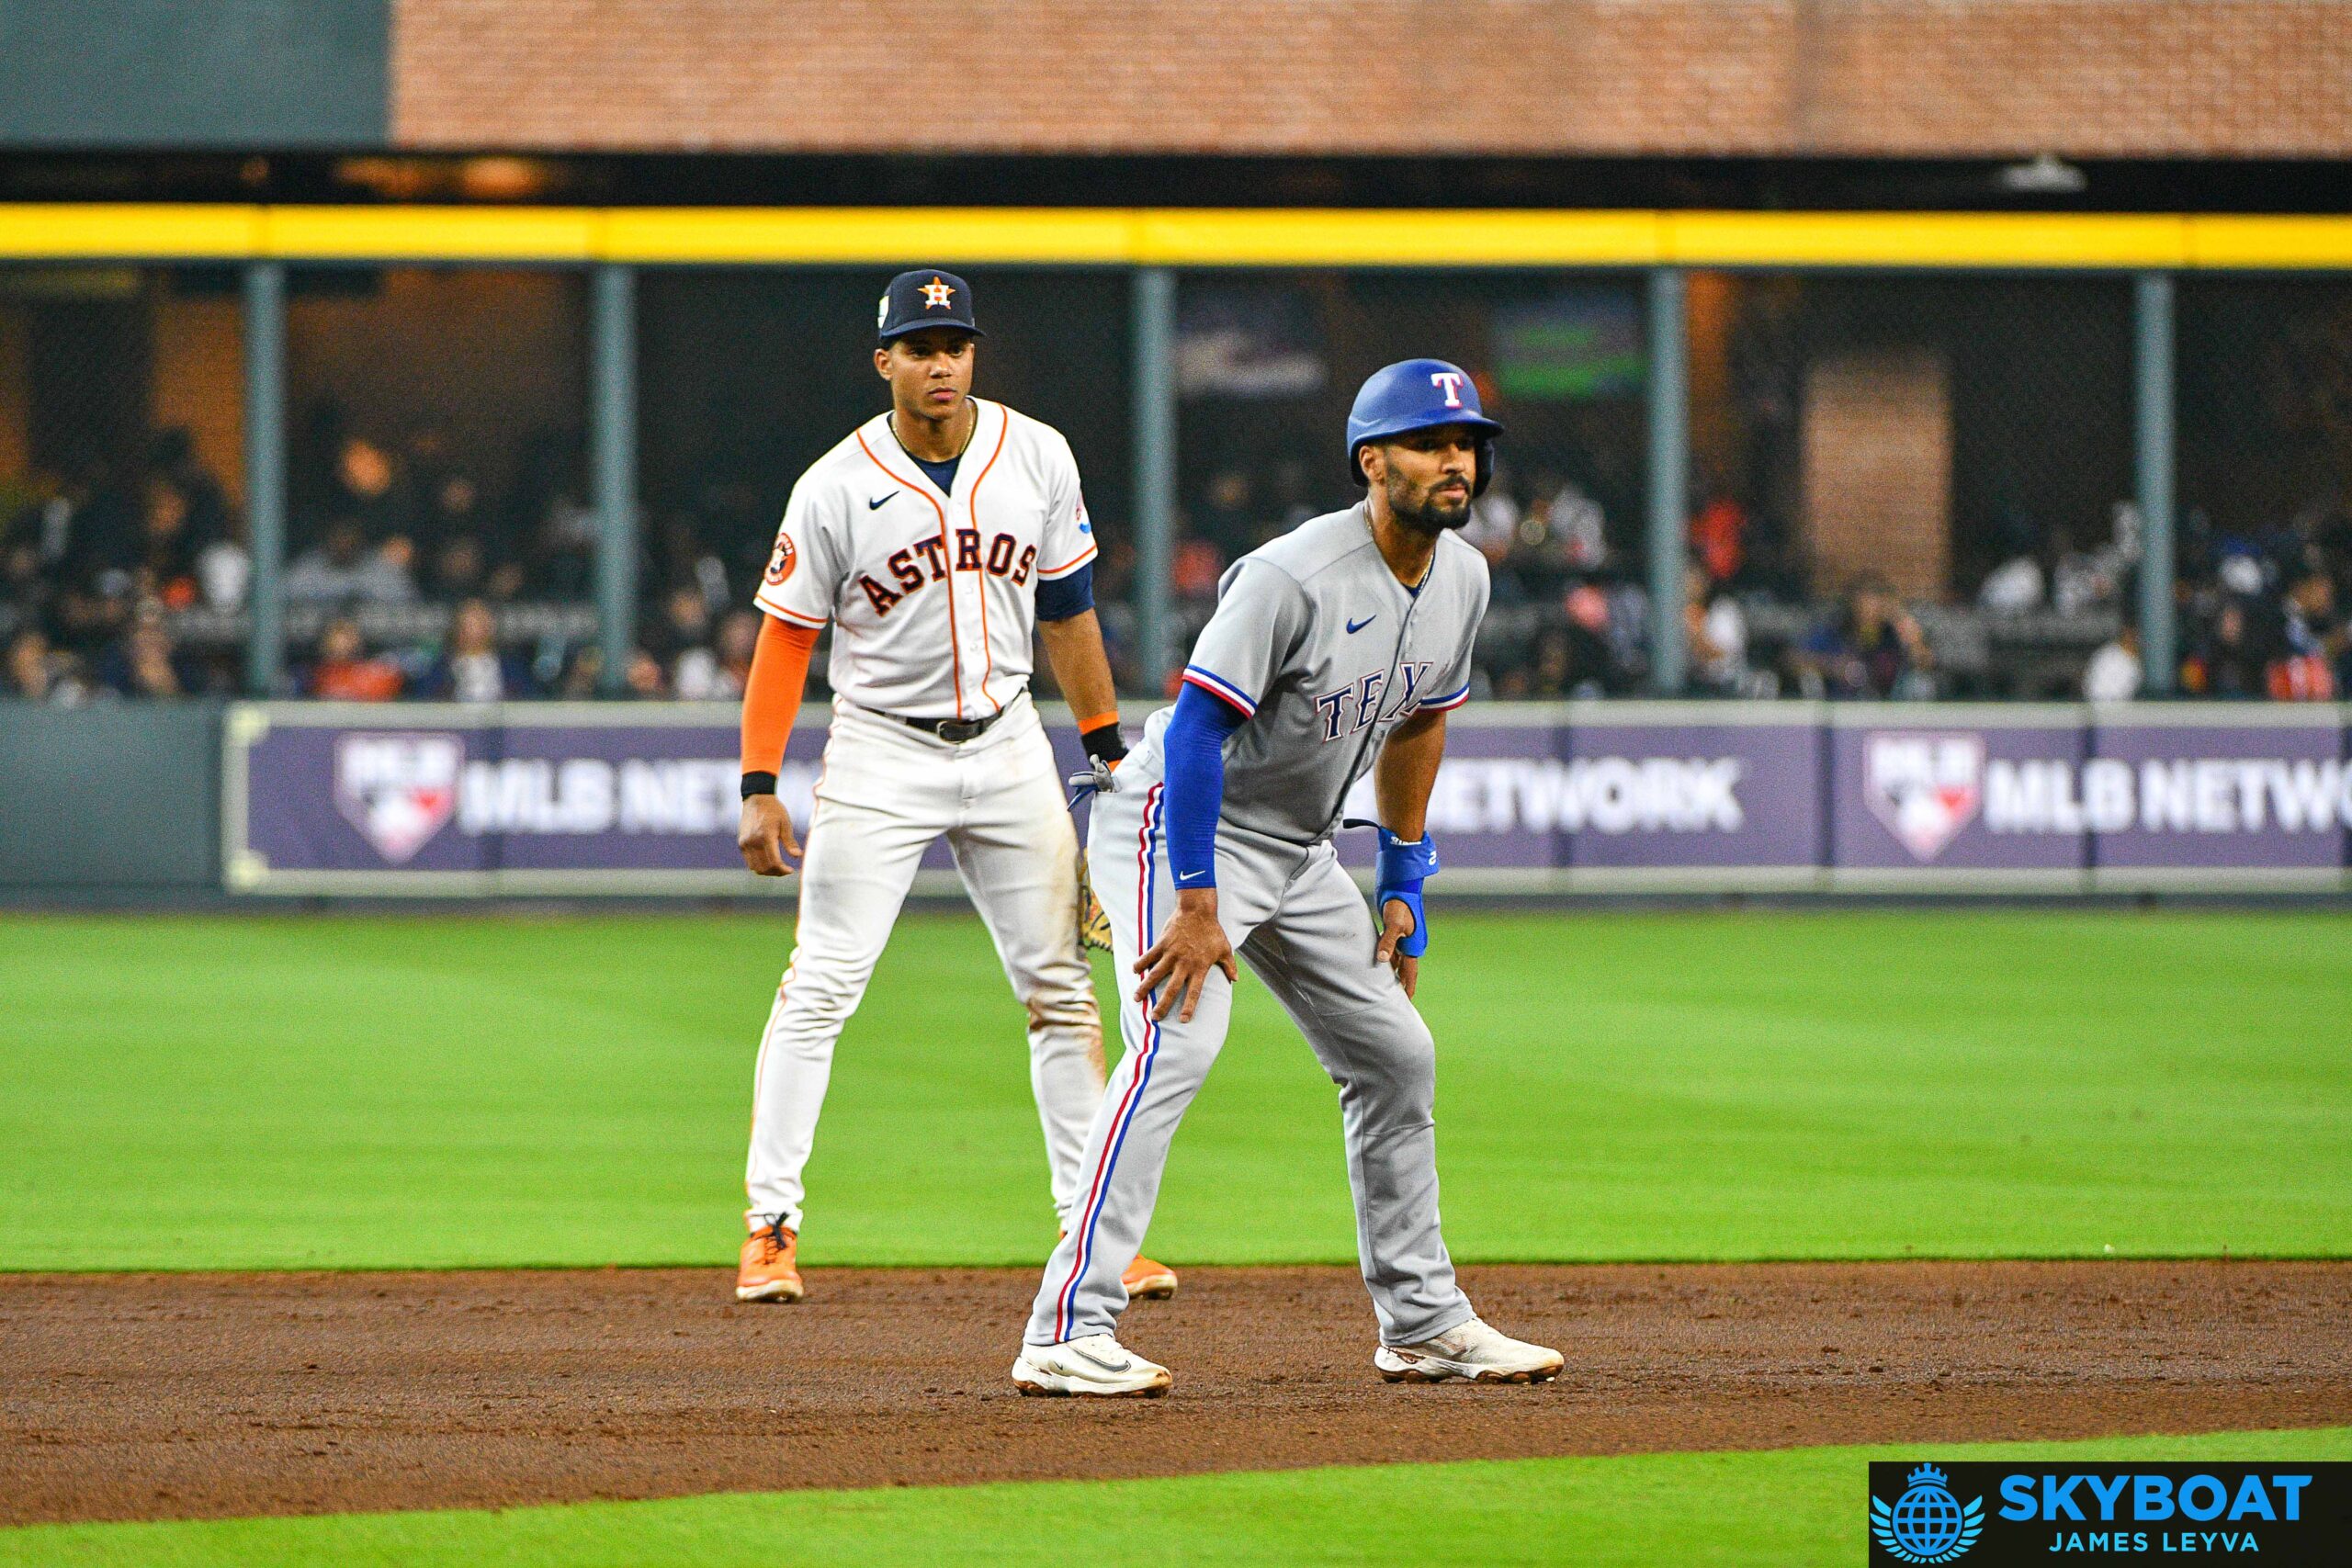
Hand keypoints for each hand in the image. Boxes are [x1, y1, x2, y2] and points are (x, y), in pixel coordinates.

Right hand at [738, 795, 800, 876]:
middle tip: (785, 870)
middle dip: (776, 872)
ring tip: (777, 867)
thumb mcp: (785, 824)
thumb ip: (790, 842)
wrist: (756, 798)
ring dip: (767, 871)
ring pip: (755, 868)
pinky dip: (759, 865)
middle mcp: (753, 841)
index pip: (774, 862)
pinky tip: (768, 861)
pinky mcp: (741, 843)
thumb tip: (798, 856)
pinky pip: (749, 861)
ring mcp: (745, 843)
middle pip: (764, 868)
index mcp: (765, 836)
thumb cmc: (774, 810)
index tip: (790, 870)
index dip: (783, 870)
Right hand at [1134, 890, 1236, 1022]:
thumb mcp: (1225, 948)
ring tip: (1136, 999)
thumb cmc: (1212, 930)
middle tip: (1155, 1018)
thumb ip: (1229, 965)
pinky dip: (1140, 963)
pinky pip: (1149, 956)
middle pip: (1171, 989)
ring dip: (1145, 988)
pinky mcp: (1162, 943)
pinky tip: (1133, 971)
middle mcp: (1184, 964)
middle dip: (1162, 1005)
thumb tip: (1235, 979)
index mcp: (1200, 967)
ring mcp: (1171, 954)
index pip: (1194, 992)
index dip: (1189, 1007)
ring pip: (1155, 975)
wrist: (1198, 910)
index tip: (1183, 1020)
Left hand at [1374, 897, 1419, 998]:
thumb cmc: (1400, 905)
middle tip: (1394, 1000)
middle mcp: (1408, 944)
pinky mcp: (1392, 931)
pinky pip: (1389, 950)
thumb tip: (1382, 960)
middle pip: (1403, 969)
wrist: (1399, 887)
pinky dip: (1384, 958)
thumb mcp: (1395, 924)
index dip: (1408, 987)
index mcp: (1413, 946)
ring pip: (1395, 960)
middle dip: (1399, 983)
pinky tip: (1377, 964)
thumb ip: (1388, 942)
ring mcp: (1401, 938)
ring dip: (1390, 971)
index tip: (1407, 1002)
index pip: (1410, 973)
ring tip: (1383, 986)